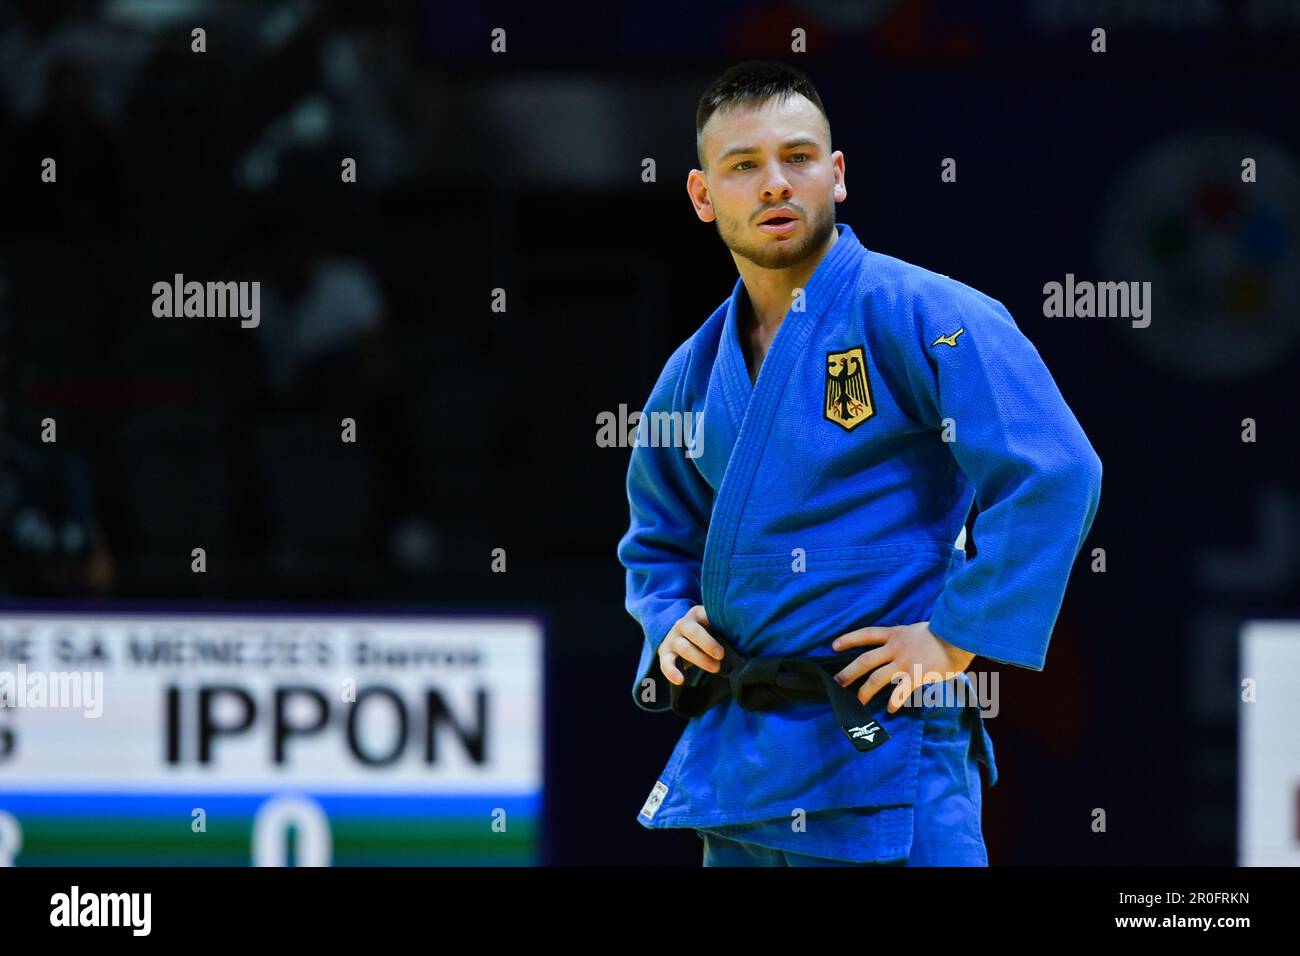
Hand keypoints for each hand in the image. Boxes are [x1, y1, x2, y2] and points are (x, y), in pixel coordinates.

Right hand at [657, 605, 724, 685]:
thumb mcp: (713, 624)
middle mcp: (682, 624)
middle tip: (721, 655)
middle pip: (693, 631)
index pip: (704, 615)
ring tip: (715, 668)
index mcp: (696, 614)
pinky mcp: (665, 654)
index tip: (730, 634)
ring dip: (699, 659)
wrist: (678, 636)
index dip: (715, 623)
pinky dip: (672, 672)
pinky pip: (666, 663)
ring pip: (683, 647)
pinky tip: (680, 680)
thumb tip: (749, 636)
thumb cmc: (705, 632)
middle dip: (708, 643)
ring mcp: (672, 639)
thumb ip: (725, 627)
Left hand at [830, 621, 974, 713]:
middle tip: (836, 683)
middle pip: (864, 660)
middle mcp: (895, 648)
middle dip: (848, 672)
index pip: (866, 634)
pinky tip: (890, 710)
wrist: (958, 637)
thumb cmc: (942, 633)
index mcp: (895, 634)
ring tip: (858, 702)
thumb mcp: (916, 629)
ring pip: (876, 679)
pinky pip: (899, 693)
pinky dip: (893, 703)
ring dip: (864, 692)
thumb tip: (897, 647)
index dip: (849, 639)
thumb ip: (904, 639)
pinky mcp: (915, 676)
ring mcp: (904, 662)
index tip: (834, 645)